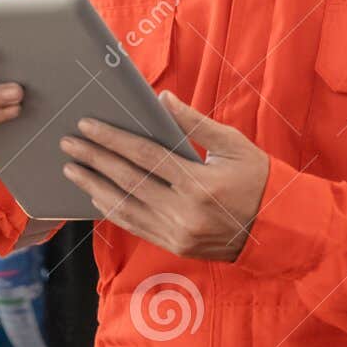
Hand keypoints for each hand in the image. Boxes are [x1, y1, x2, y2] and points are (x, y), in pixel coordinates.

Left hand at [59, 91, 269, 261]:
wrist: (278, 229)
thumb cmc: (257, 179)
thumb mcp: (233, 145)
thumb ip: (194, 123)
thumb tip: (161, 99)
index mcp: (199, 183)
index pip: (145, 157)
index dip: (112, 140)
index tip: (87, 126)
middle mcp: (185, 212)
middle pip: (128, 181)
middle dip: (94, 160)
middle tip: (68, 144)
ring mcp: (178, 233)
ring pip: (126, 207)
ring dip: (94, 186)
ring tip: (72, 169)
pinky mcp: (176, 246)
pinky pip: (136, 226)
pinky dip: (112, 210)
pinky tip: (96, 195)